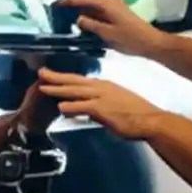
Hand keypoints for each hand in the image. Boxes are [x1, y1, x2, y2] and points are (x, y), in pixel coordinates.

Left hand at [38, 68, 160, 140]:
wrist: (151, 120)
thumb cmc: (136, 114)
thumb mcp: (115, 105)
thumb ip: (99, 108)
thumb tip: (88, 112)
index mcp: (104, 86)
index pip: (80, 80)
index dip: (65, 78)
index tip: (52, 74)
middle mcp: (101, 87)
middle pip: (73, 81)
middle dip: (56, 77)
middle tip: (40, 72)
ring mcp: (101, 97)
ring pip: (74, 91)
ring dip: (57, 89)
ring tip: (42, 87)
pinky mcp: (102, 108)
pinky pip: (82, 106)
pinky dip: (71, 106)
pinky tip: (60, 107)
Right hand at [57, 0, 162, 56]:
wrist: (151, 43)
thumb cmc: (130, 39)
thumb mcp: (107, 34)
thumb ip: (91, 25)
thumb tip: (78, 19)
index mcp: (108, 4)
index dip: (69, 0)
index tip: (56, 4)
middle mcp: (111, 1)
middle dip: (74, 3)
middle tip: (59, 10)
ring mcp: (116, 6)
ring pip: (94, 4)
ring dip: (82, 8)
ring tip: (68, 16)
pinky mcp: (119, 13)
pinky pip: (100, 10)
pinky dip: (91, 14)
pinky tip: (85, 22)